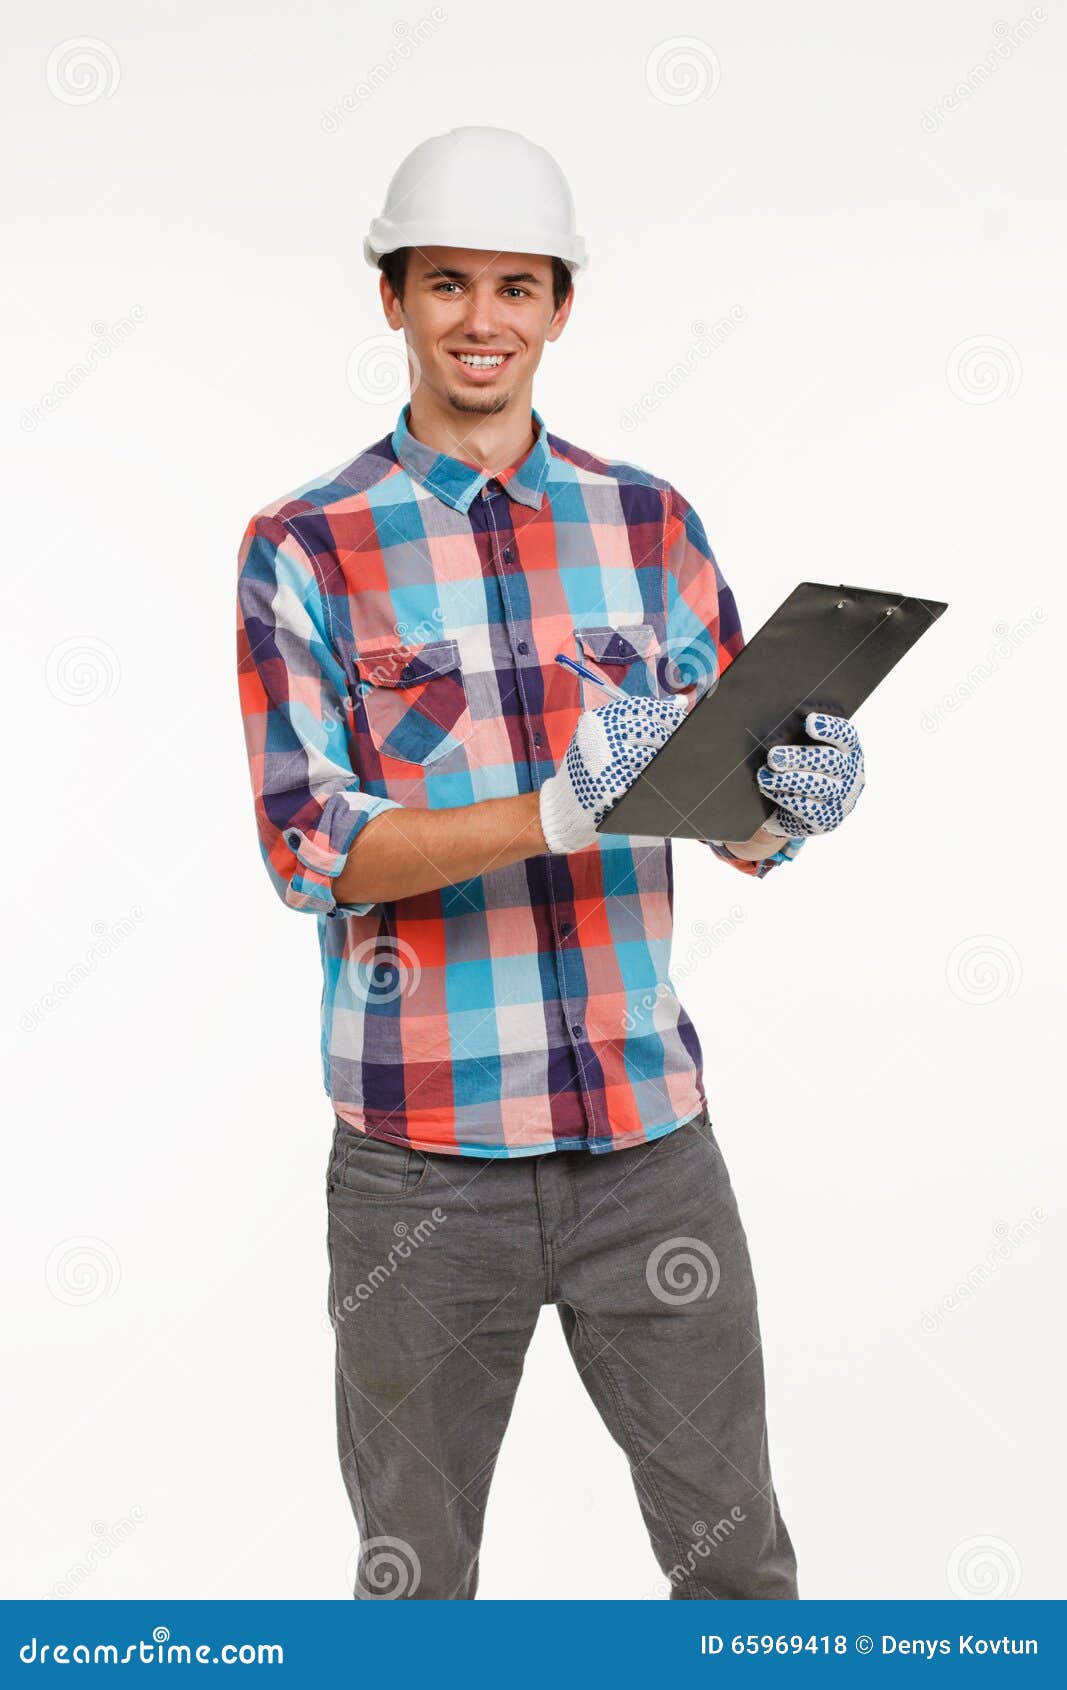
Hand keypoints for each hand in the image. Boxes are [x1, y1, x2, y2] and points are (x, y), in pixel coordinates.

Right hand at [539, 695, 686, 853]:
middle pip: (651, 731)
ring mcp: (603, 760)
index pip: (644, 707)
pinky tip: (649, 788)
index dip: (669, 715)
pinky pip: (644, 781)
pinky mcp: (609, 785)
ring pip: (651, 758)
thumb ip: (639, 720)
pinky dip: (650, 785)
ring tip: (656, 772)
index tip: (683, 724)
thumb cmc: (590, 770)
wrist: (561, 808)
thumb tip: (681, 703)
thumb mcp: (606, 737)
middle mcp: (599, 735)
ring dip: (659, 766)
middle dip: (669, 742)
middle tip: (678, 751)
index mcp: (599, 719)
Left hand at [755, 712, 865, 837]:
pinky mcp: (826, 820)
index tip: (808, 722)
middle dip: (799, 757)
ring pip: (818, 786)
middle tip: (773, 756)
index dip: (829, 728)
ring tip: (764, 776)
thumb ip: (798, 739)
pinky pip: (807, 809)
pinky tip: (768, 790)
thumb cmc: (802, 770)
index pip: (845, 734)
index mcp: (849, 750)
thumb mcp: (805, 753)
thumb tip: (776, 729)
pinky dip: (785, 798)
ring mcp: (841, 799)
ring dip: (788, 780)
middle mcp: (851, 774)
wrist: (799, 810)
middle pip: (829, 761)